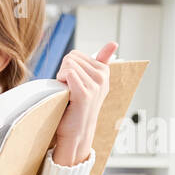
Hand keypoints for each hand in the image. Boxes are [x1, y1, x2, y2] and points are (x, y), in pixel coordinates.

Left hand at [50, 41, 116, 165]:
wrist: (76, 131)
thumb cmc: (77, 106)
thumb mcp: (89, 81)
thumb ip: (101, 61)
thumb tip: (114, 43)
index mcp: (104, 71)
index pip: (76, 54)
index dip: (67, 67)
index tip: (71, 82)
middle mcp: (102, 77)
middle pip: (71, 58)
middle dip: (63, 71)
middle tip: (67, 89)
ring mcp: (96, 85)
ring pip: (69, 65)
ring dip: (61, 77)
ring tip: (67, 92)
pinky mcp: (85, 94)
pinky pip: (69, 73)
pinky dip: (61, 80)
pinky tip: (64, 91)